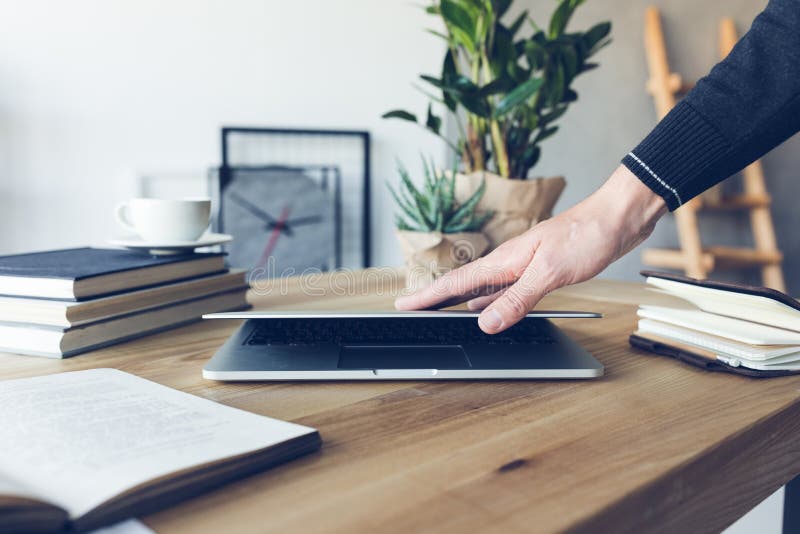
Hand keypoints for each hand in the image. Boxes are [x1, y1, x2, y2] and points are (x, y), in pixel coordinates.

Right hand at [394, 165, 667, 333]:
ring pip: (483, 289)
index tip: (403, 304)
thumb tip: (486, 323)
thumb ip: (518, 299)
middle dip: (435, 297)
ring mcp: (524, 266)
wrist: (616, 218)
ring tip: (439, 312)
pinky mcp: (541, 270)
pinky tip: (488, 310)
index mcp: (505, 260)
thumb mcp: (549, 272)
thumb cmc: (586, 236)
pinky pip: (506, 291)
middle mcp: (509, 263)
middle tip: (411, 308)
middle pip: (464, 285)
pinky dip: (491, 303)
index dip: (429, 295)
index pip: (457, 283)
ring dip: (461, 301)